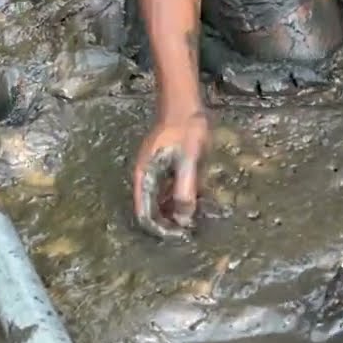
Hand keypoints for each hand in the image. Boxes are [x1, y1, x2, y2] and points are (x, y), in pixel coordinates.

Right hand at [132, 104, 209, 238]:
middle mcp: (148, 179)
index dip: (160, 229)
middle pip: (153, 212)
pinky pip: (172, 192)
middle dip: (169, 224)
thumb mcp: (188, 162)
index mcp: (145, 178)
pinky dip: (182, 201)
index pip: (145, 214)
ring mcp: (157, 174)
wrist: (185, 106)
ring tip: (194, 223)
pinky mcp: (168, 170)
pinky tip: (197, 206)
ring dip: (176, 214)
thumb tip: (183, 218)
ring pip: (163, 203)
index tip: (179, 236)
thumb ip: (184, 190)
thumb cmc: (185, 132)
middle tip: (189, 233)